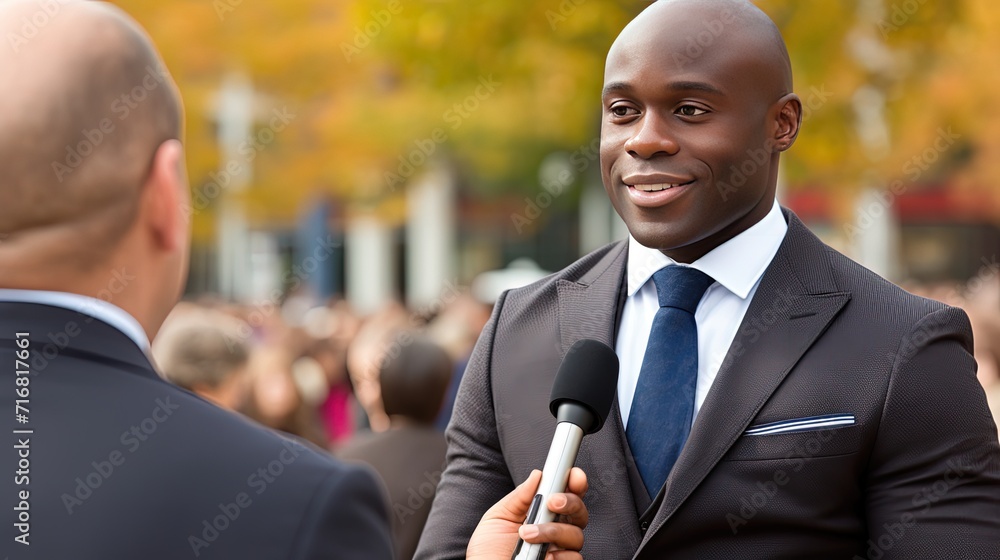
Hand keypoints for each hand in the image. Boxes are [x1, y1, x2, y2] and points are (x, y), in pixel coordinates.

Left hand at [467, 467, 588, 559]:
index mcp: (543, 513)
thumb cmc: (488, 550)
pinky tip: (541, 555)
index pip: (567, 493)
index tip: (573, 475)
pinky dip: (558, 555)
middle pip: (579, 511)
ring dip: (552, 531)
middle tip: (552, 502)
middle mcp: (555, 530)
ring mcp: (559, 549)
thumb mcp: (498, 517)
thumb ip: (519, 497)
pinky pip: (574, 557)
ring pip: (576, 534)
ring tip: (527, 534)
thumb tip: (537, 475)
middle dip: (570, 502)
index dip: (575, 482)